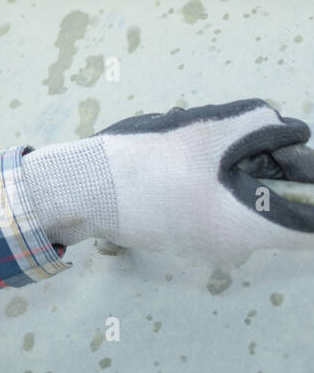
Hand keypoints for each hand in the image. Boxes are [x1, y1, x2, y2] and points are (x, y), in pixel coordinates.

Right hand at [23, 99, 313, 267]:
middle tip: (233, 135)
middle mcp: (232, 246)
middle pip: (274, 206)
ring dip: (229, 170)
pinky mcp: (180, 234)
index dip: (306, 184)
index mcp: (246, 228)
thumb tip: (285, 126)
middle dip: (261, 166)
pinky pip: (212, 206)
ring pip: (241, 202)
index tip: (288, 155)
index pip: (309, 226)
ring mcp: (204, 243)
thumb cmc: (145, 165)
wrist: (81, 188)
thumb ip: (255, 125)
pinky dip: (206, 181)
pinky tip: (174, 159)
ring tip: (192, 142)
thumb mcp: (204, 132)